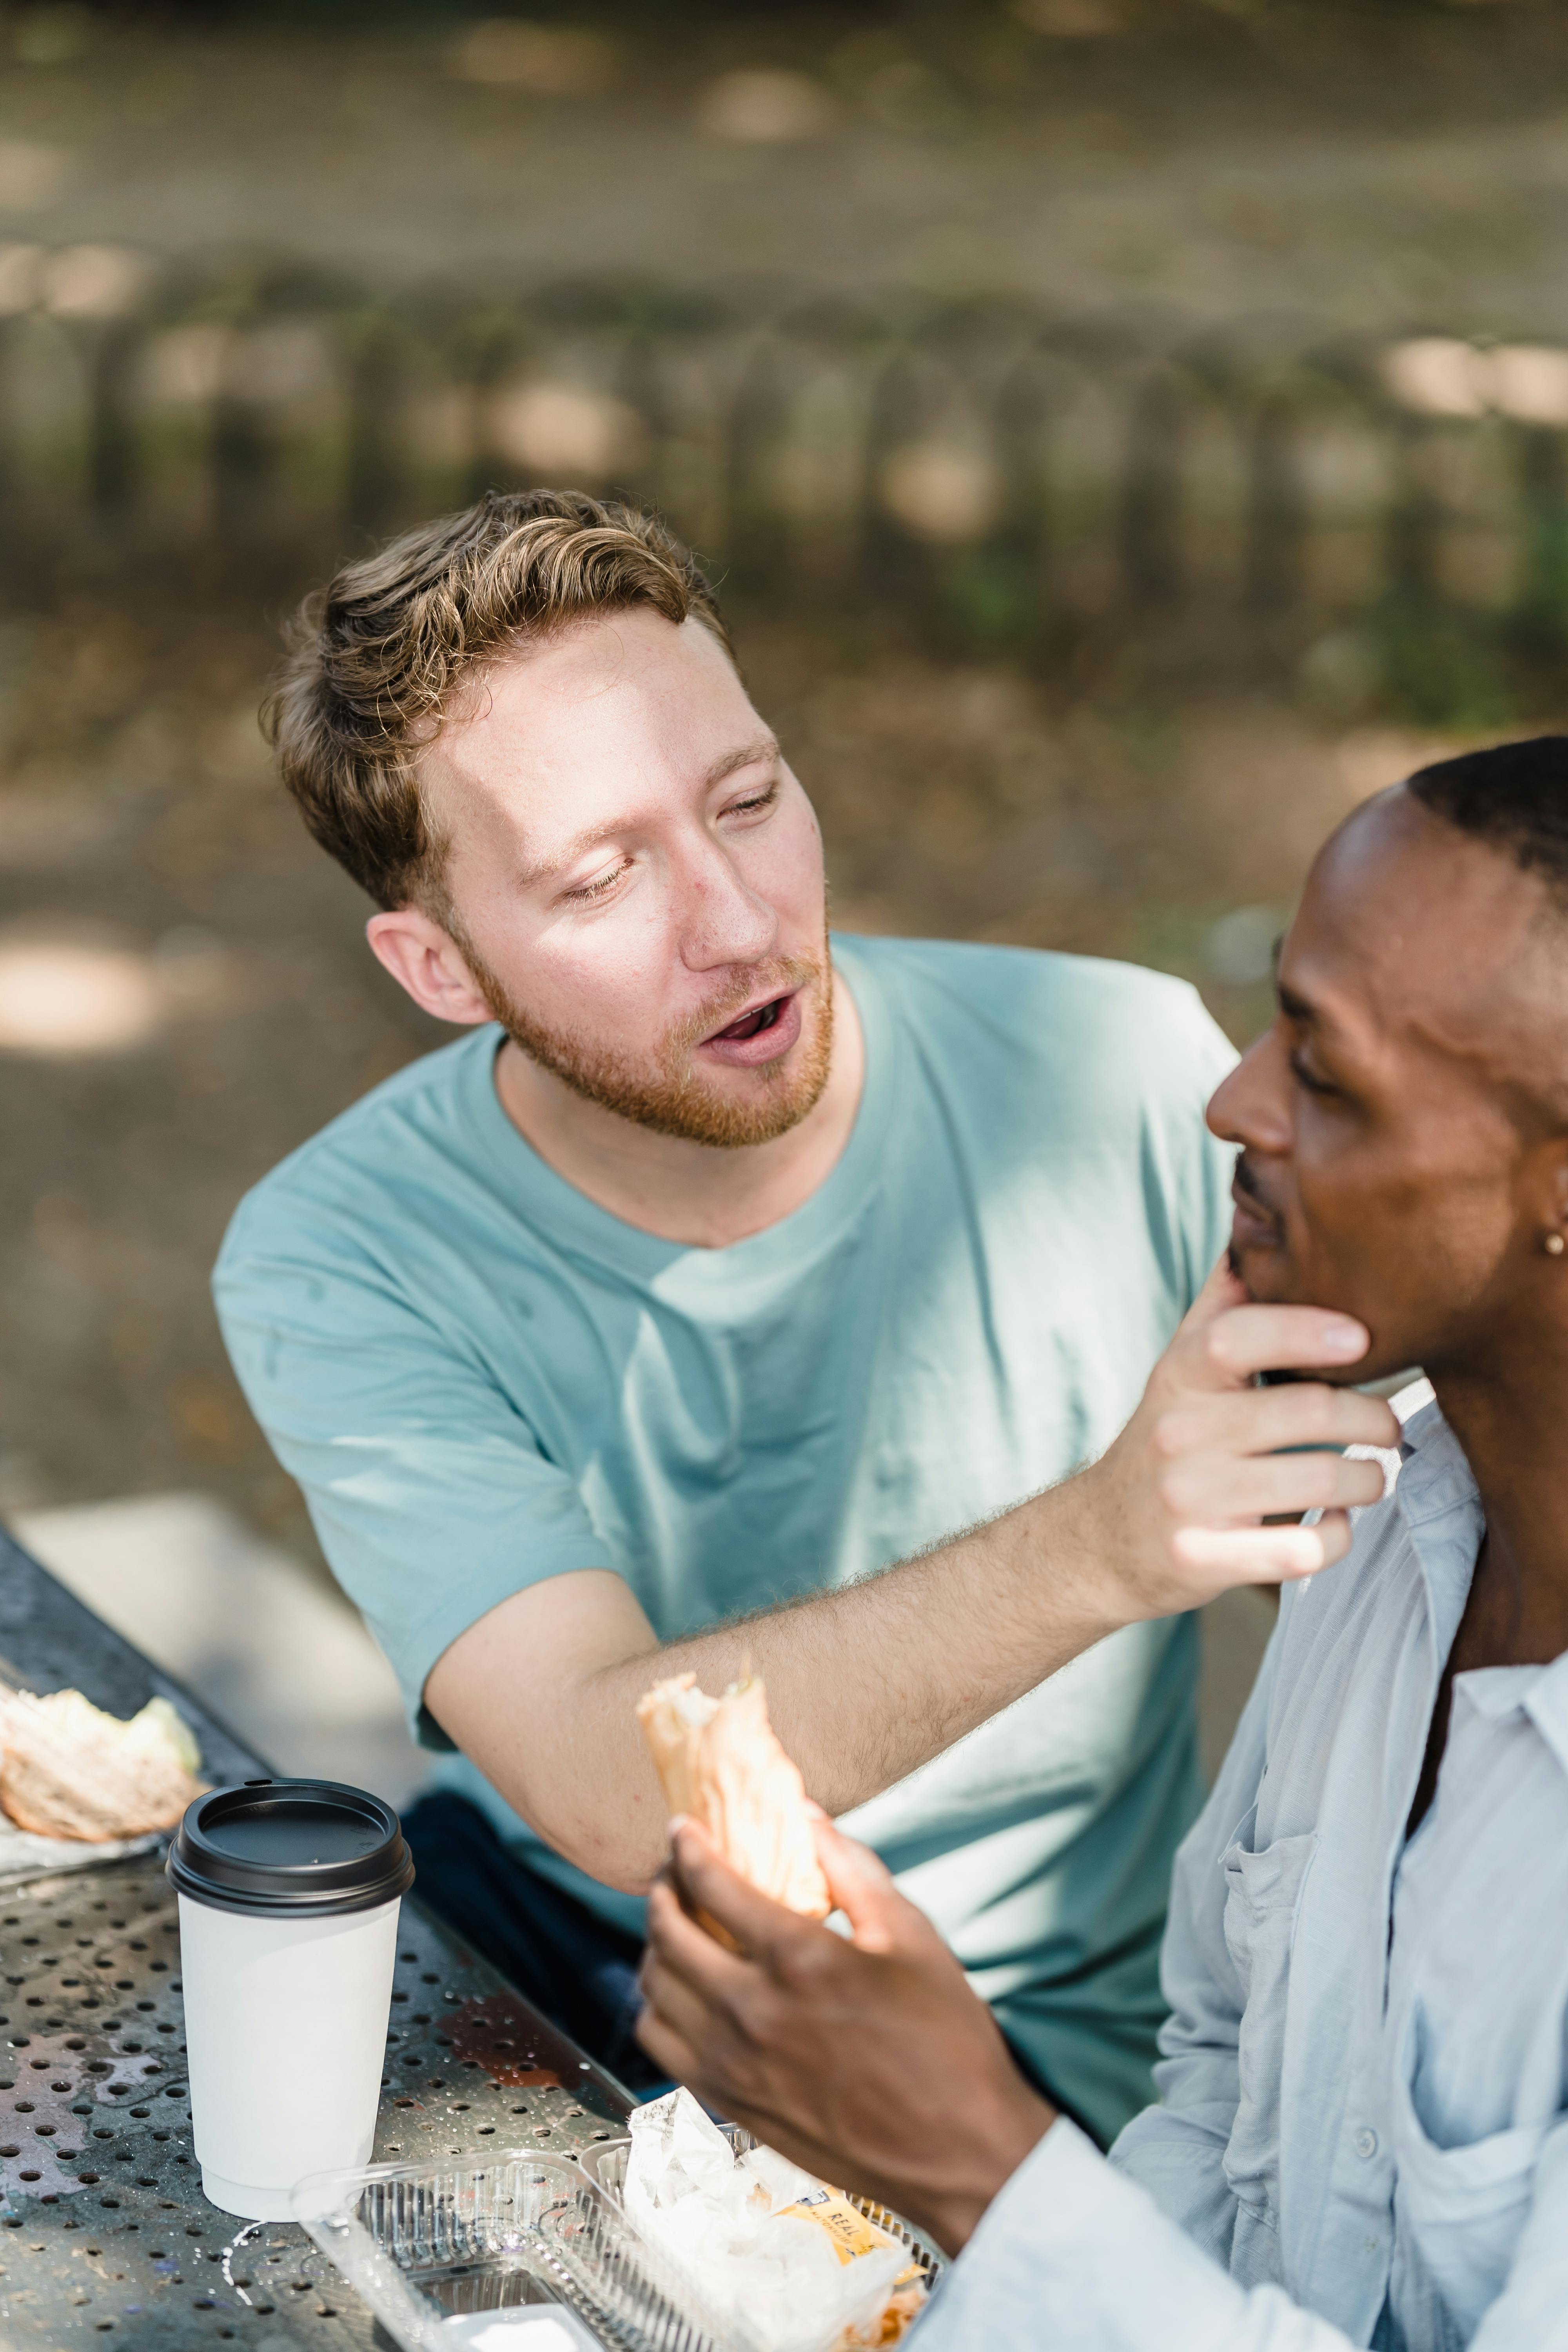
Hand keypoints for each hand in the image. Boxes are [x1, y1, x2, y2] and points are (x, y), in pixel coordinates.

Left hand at [636, 1811, 1053, 2256]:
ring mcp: (733, 2063)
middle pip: (668, 1932)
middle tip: (674, 1871)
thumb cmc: (944, 2040)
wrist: (957, 2151)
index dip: (688, 1846)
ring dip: (654, 1945)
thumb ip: (852, 1868)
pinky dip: (656, 2006)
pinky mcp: (730, 2104)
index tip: (683, 1828)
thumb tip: (807, 1816)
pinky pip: (660, 2044)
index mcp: (799, 1960)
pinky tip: (682, 1992)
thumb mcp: (912, 1936)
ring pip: (653, 1988)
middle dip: (663, 1888)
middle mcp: (751, 2010)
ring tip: (675, 1927)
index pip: (711, 1884)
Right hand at [1069, 1259, 1401, 1612]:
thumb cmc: (1165, 1440)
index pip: (1238, 1336)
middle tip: (1390, 1425)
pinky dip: (1336, 1536)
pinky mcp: (1203, 1559)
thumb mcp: (1178, 1368)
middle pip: (1308, 1412)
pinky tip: (1332, 1524)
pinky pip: (1303, 1549)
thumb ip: (1222, 1304)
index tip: (1361, 1338)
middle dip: (1375, 1418)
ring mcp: (1188, 1499)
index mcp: (1179, 1376)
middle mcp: (1178, 1433)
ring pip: (1321, 1480)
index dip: (1305, 1329)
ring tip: (1370, 1477)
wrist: (1099, 1540)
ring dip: (1368, 1480)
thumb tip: (1258, 1224)